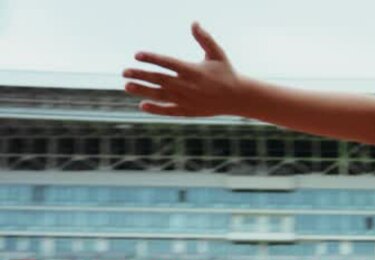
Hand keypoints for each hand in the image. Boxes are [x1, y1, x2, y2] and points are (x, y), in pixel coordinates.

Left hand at [123, 22, 244, 116]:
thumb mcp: (217, 54)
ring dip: (143, 90)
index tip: (137, 55)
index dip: (152, 58)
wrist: (238, 98)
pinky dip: (156, 109)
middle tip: (125, 72)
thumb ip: (204, 38)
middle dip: (141, 75)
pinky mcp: (189, 111)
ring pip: (161, 95)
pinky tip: (143, 105)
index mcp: (194, 70)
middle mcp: (188, 85)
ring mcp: (188, 99)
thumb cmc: (227, 73)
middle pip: (159, 79)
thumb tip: (194, 22)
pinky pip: (169, 110)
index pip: (168, 62)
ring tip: (127, 86)